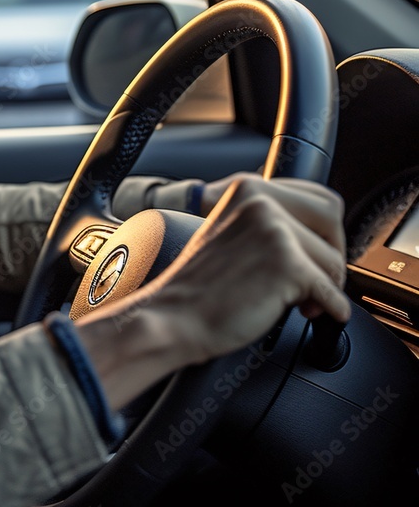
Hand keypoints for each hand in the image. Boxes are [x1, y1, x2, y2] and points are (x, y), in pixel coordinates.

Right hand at [75, 174, 349, 410]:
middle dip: (332, 256)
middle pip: (333, 224)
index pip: (318, 198)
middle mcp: (260, 201)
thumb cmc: (197, 287)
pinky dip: (329, 311)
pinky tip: (306, 312)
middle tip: (316, 280)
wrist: (171, 317)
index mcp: (246, 189)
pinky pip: (332, 293)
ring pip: (334, 262)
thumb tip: (322, 236)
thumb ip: (267, 222)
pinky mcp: (287, 264)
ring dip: (323, 289)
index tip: (316, 253)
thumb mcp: (231, 232)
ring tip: (293, 300)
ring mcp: (274, 230)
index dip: (325, 231)